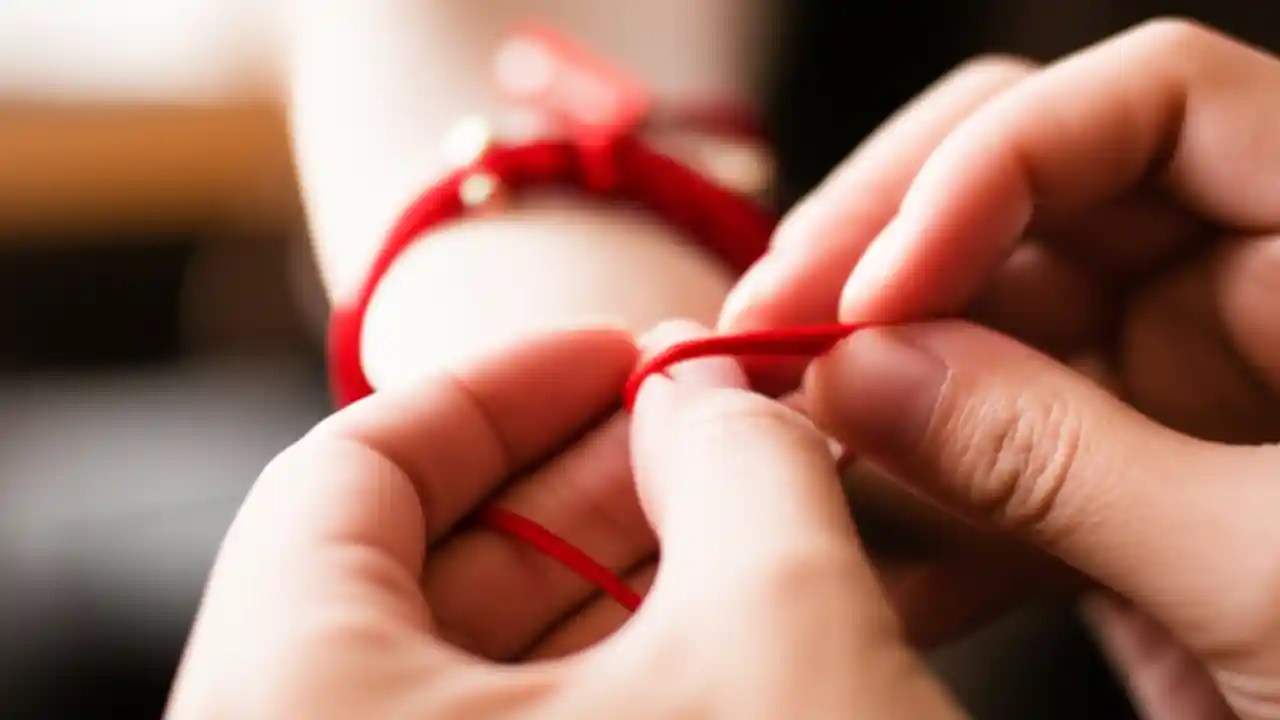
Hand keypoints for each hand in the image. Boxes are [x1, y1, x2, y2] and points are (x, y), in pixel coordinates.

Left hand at [166, 328, 963, 718]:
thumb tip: (709, 394)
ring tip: (742, 516)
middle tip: (704, 426)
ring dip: (618, 581)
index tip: (615, 346)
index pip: (347, 474)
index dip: (497, 384)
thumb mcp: (783, 641)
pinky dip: (621, 686)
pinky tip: (728, 633)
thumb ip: (737, 469)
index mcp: (298, 719)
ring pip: (481, 683)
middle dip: (581, 481)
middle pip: (419, 574)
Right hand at [725, 18, 1279, 718]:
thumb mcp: (1276, 578)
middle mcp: (1261, 295)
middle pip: (1035, 204)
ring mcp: (1188, 396)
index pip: (1153, 103)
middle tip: (764, 340)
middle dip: (885, 267)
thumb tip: (862, 373)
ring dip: (882, 396)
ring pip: (991, 336)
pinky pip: (1004, 460)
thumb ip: (1061, 464)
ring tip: (785, 457)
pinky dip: (932, 513)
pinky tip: (882, 573)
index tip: (873, 284)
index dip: (994, 166)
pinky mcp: (1139, 493)